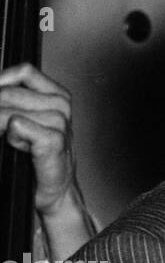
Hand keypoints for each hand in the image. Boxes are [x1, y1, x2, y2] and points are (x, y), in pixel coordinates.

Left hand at [0, 62, 95, 260]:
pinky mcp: (54, 140)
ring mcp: (60, 122)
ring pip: (11, 110)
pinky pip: (17, 125)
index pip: (24, 71)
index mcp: (56, 95)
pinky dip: (13, 137)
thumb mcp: (24, 119)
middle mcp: (61, 105)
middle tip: (4, 130)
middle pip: (11, 91)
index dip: (2, 81)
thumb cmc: (37, 157)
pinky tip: (22, 148)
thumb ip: (11, 100)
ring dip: (4, 126)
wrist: (52, 191)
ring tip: (16, 141)